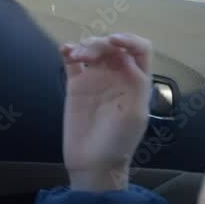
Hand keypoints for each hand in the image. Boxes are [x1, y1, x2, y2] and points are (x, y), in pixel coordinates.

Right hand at [60, 33, 152, 191]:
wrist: (93, 163)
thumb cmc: (119, 141)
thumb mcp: (135, 114)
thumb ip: (135, 84)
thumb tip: (126, 57)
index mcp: (136, 81)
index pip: (139, 49)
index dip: (129, 40)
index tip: (113, 41)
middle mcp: (117, 76)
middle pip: (112, 46)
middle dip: (101, 43)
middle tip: (88, 54)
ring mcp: (96, 79)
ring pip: (93, 50)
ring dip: (85, 45)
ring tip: (76, 55)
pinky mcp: (76, 84)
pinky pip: (72, 61)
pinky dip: (68, 51)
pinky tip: (65, 50)